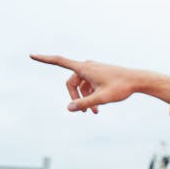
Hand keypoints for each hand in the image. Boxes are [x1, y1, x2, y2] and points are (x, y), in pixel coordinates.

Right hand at [30, 54, 169, 112]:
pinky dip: (91, 95)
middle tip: (82, 112)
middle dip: (75, 97)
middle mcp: (87, 66)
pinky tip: (98, 108)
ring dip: (84, 98)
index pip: (60, 61)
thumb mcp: (102, 98)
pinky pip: (89, 84)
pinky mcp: (100, 74)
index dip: (45, 59)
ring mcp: (94, 69)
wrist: (138, 80)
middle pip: (72, 82)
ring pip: (81, 85)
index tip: (32, 55)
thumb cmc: (121, 88)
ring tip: (93, 113)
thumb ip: (85, 103)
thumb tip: (69, 108)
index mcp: (84, 68)